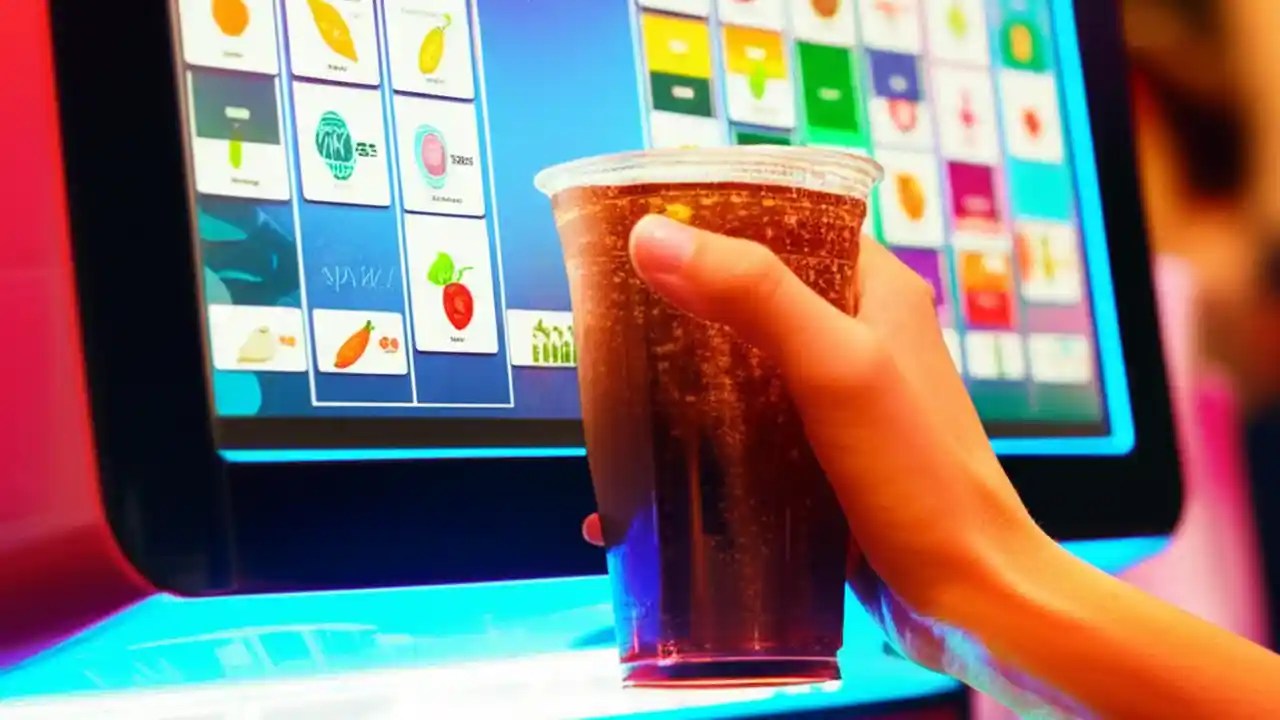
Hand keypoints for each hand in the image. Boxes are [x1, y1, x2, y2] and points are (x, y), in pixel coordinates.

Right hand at [580, 214, 1050, 659]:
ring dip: (687, 381)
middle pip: (755, 299)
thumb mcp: (835, 369)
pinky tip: (653, 476)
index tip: (641, 231)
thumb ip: (754, 296)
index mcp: (877, 291)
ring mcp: (840, 405)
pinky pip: (751, 435)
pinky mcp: (821, 462)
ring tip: (617, 394)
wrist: (970, 598)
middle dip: (684, 308)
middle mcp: (860, 338)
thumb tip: (654, 237)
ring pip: (746, 371)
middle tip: (612, 320)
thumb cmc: (918, 477)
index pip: (790, 222)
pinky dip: (705, 443)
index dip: (718, 219)